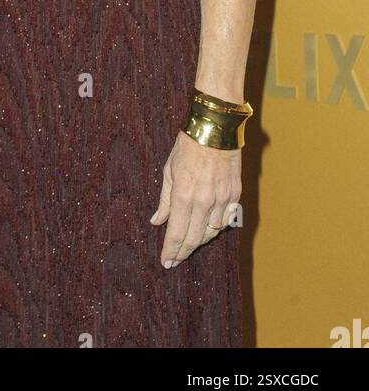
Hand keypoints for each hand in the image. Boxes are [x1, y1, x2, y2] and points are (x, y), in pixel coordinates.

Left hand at [150, 131, 241, 267]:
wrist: (214, 129)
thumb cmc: (187, 147)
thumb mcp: (169, 171)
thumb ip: (164, 201)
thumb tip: (156, 221)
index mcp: (184, 195)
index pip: (177, 233)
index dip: (171, 251)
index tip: (166, 262)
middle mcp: (204, 201)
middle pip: (194, 238)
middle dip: (183, 252)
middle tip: (175, 260)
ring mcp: (222, 199)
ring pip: (211, 233)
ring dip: (199, 240)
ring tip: (189, 243)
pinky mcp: (235, 195)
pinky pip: (225, 221)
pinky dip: (215, 228)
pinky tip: (207, 229)